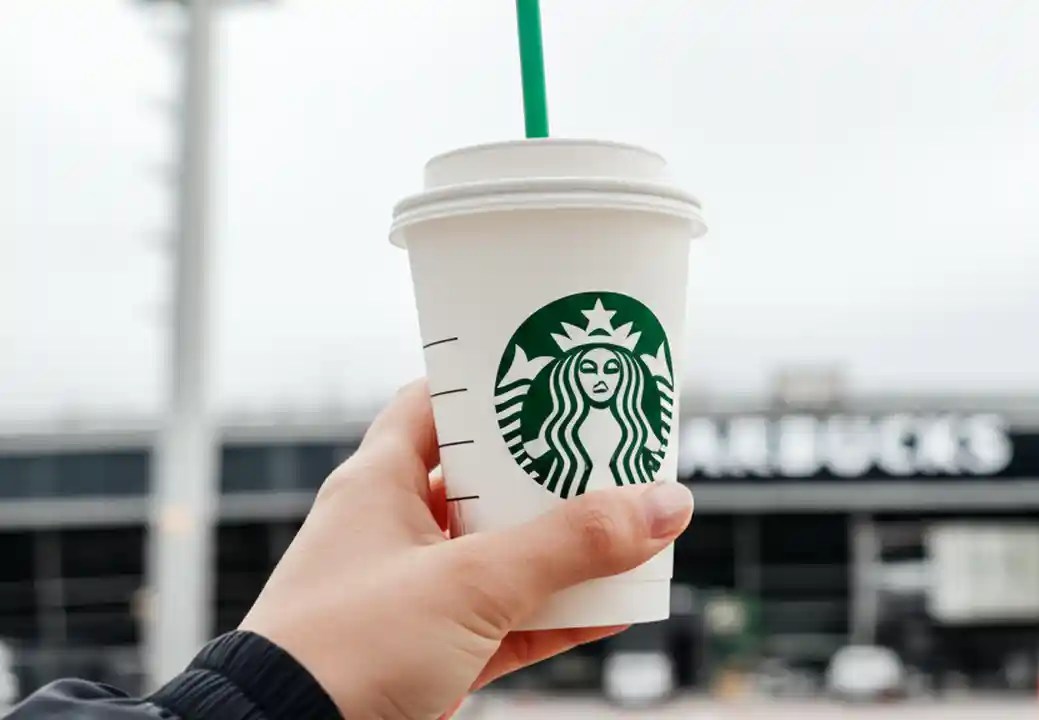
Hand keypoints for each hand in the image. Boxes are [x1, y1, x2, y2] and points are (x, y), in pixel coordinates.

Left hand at [238, 380, 693, 718]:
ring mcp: (413, 594)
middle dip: (552, 475)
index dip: (496, 386)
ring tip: (631, 528)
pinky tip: (611, 609)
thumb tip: (663, 505)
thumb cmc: (345, 650)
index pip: (439, 404)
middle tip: (615, 455)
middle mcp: (394, 531)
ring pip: (504, 557)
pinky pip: (508, 623)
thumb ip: (570, 544)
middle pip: (488, 482)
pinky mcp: (429, 653)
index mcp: (380, 483)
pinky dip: (557, 617)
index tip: (557, 377)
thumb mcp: (471, 582)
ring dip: (564, 551)